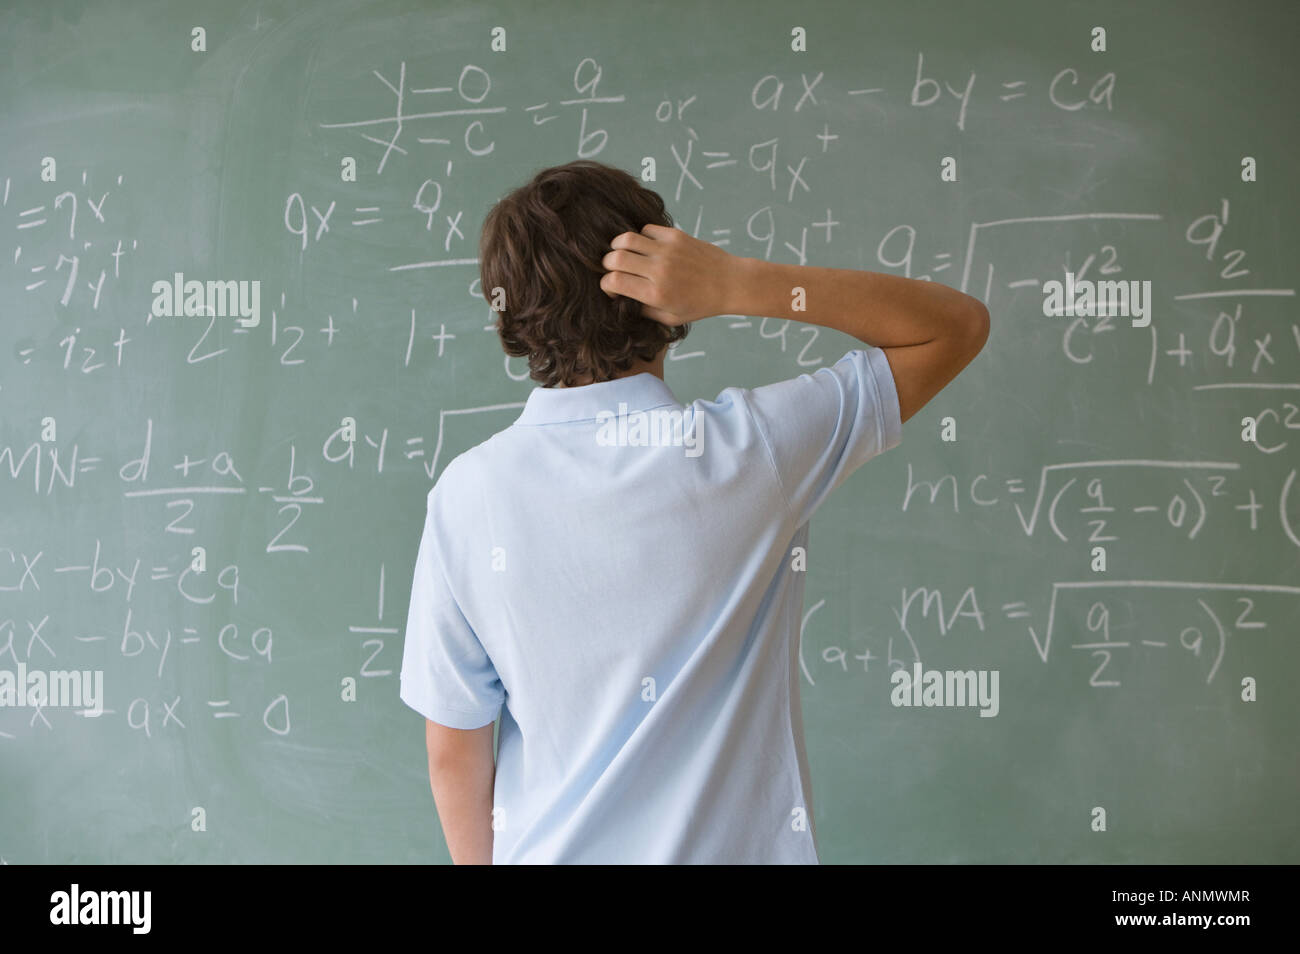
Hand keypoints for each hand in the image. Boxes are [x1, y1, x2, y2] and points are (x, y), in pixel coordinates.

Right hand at [599, 224, 739, 325]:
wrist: (730, 283)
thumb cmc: (700, 304)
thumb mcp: (671, 318)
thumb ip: (644, 311)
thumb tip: (622, 299)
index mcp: (656, 294)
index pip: (614, 281)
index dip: (606, 284)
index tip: (612, 287)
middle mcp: (659, 271)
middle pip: (614, 258)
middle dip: (607, 264)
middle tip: (614, 269)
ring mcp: (667, 251)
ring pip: (626, 239)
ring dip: (618, 247)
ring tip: (624, 253)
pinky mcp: (675, 236)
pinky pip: (645, 229)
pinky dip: (640, 237)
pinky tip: (646, 247)